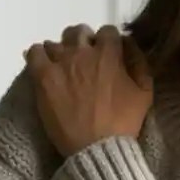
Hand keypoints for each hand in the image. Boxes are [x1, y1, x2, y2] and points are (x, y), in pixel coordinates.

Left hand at [23, 24, 152, 156]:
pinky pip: (34, 52)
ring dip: (61, 51)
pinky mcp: (43, 77)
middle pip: (79, 32)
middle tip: (84, 61)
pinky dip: (39, 55)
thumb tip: (129, 43)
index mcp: (109, 54)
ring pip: (56, 42)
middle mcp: (83, 52)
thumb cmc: (124, 122)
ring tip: (63, 67)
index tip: (107, 54)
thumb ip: (140, 62)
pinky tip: (44, 67)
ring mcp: (61, 63)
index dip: (108, 42)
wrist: (97, 147)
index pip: (108, 31)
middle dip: (83, 42)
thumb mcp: (145, 92)